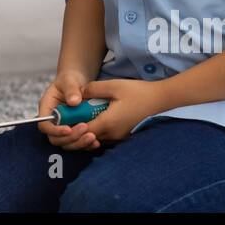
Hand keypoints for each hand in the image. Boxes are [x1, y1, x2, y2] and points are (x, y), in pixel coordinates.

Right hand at [38, 70, 95, 148]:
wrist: (77, 82)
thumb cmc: (69, 80)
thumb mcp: (69, 80)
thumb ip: (71, 89)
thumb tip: (74, 101)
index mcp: (47, 108)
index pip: (44, 125)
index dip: (55, 130)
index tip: (68, 128)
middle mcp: (53, 121)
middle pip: (55, 139)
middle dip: (70, 138)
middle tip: (85, 128)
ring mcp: (63, 128)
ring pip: (67, 144)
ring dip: (79, 143)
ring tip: (93, 137)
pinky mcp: (74, 132)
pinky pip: (77, 143)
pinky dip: (87, 145)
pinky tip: (97, 142)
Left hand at [50, 77, 165, 149]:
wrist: (160, 99)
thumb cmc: (137, 92)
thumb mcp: (113, 86)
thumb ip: (93, 89)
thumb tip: (78, 93)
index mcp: (107, 123)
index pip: (82, 131)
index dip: (71, 127)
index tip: (64, 117)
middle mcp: (112, 134)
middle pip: (87, 137)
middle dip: (75, 130)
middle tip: (68, 117)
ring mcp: (118, 137)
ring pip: (95, 138)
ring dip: (85, 131)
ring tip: (78, 117)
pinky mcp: (123, 135)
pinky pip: (104, 136)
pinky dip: (96, 130)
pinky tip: (93, 118)